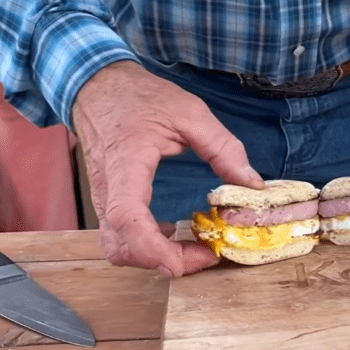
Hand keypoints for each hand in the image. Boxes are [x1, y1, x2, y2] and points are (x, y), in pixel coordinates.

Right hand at [72, 60, 263, 276]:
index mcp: (127, 163)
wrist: (97, 86)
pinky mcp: (108, 199)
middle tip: (204, 254)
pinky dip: (145, 245)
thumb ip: (223, 148)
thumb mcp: (190, 112)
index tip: (183, 263)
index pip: (127, 218)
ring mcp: (104, 196)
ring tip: (192, 248)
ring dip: (153, 257)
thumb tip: (252, 184)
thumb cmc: (139, 96)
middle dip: (161, 261)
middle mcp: (109, 187)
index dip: (152, 249)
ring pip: (117, 245)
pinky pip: (119, 235)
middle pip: (120, 245)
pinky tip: (171, 232)